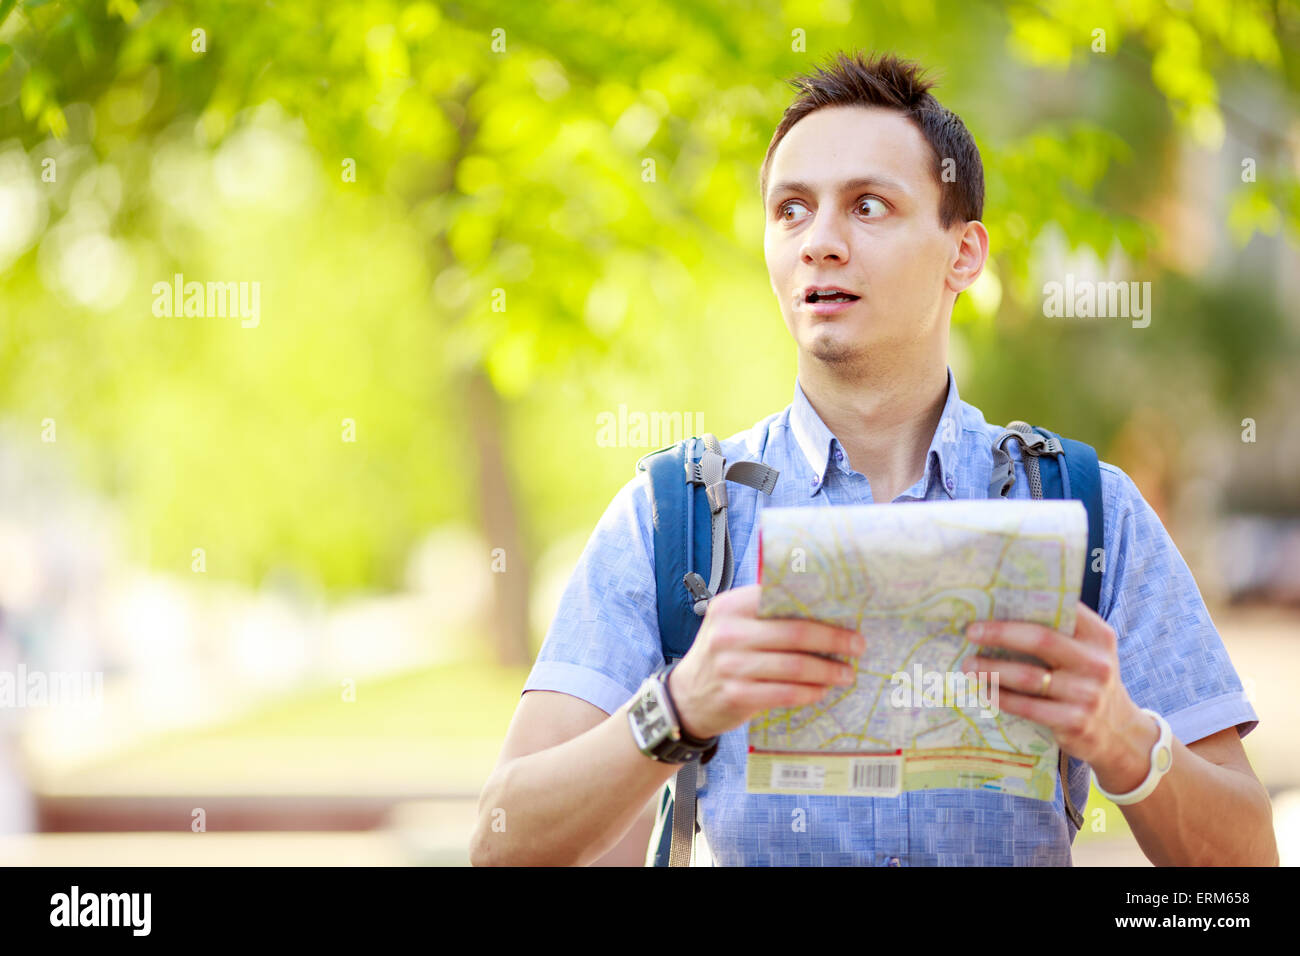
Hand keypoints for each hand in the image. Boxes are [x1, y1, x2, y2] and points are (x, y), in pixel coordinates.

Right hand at [667, 584, 864, 739]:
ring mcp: (729, 666)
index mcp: (731, 606)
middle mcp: (727, 633)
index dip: (819, 609)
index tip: (847, 615)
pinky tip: (821, 690)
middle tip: (857, 647)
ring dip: (827, 671)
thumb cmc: (722, 655)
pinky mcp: (736, 695)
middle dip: (833, 641)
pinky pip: (783, 693)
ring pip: (793, 667)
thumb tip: (824, 612)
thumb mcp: (733, 625)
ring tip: (847, 673)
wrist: (686, 697)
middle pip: (794, 634)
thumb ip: (765, 615)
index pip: (781, 600)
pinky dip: (808, 692)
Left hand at [961, 602, 1154, 786]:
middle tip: (971, 632)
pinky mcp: (1075, 722)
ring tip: (968, 665)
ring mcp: (1087, 694)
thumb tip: (1003, 612)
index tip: (991, 601)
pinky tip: (984, 692)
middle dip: (1000, 634)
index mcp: (1098, 636)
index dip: (1025, 603)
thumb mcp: (1088, 653)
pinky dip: (1002, 698)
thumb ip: (1061, 632)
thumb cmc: (1089, 682)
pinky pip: (1028, 707)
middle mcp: (1096, 662)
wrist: (1119, 733)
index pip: (1062, 610)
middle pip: (1041, 639)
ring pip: (1028, 677)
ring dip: (992, 669)